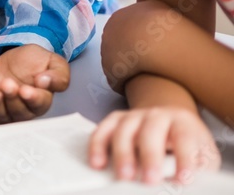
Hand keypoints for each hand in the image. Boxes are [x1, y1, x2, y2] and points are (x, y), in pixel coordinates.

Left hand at [0, 45, 69, 122]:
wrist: (11, 58)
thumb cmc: (34, 61)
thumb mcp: (51, 61)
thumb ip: (57, 74)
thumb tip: (46, 82)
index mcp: (42, 100)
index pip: (38, 104)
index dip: (32, 98)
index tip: (25, 90)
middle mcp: (25, 110)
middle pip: (19, 112)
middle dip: (12, 99)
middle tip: (7, 84)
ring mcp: (7, 111)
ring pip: (2, 115)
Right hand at [89, 107, 220, 183]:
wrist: (169, 122)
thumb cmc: (187, 144)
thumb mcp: (201, 156)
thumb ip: (196, 169)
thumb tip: (182, 184)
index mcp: (182, 122)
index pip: (184, 138)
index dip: (184, 158)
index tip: (183, 179)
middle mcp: (157, 115)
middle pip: (150, 131)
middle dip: (149, 156)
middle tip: (149, 180)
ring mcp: (133, 116)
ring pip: (123, 129)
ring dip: (122, 154)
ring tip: (124, 176)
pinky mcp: (116, 120)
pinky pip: (103, 130)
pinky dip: (97, 146)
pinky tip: (97, 163)